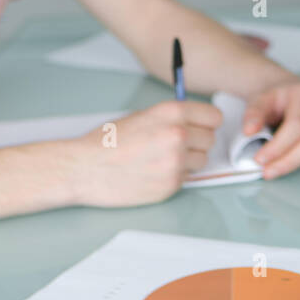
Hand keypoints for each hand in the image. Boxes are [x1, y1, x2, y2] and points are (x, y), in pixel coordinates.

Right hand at [70, 99, 221, 207]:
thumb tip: (194, 123)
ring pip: (202, 161)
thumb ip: (171, 118)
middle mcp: (177, 135)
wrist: (84, 169)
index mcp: (171, 113)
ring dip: (189, 160)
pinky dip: (176, 176)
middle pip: (210, 139)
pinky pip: (187, 178)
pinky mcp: (170, 185)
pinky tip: (155, 172)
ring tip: (164, 159)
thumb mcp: (142, 116)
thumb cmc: (107, 141)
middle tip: (177, 144)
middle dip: (197, 142)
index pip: (214, 117)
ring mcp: (175, 163)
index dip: (207, 122)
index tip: (201, 126)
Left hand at [241, 81, 299, 178]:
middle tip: (268, 172)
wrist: (296, 93)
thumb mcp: (261, 101)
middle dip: (289, 161)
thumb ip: (253, 114)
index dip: (278, 147)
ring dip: (299, 161)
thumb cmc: (278, 100)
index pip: (296, 125)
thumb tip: (249, 131)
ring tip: (278, 164)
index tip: (259, 160)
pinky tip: (297, 155)